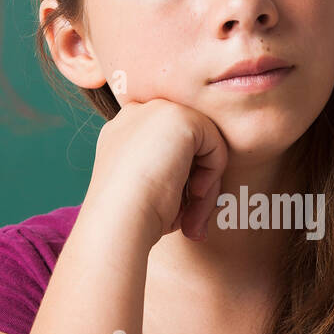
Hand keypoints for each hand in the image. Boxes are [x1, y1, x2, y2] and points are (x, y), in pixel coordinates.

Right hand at [84, 97, 227, 245]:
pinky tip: (193, 193)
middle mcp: (137, 115)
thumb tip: (197, 186)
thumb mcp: (149, 191)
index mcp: (122, 133)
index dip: (180, 179)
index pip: (166, 147)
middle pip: (187, 144)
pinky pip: (215, 144)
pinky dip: (213, 175)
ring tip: (192, 217)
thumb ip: (170, 177)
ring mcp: (158, 110)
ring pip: (203, 146)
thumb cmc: (131, 219)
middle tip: (192, 223)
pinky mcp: (181, 117)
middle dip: (196, 183)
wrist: (118, 220)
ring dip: (206, 186)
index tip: (179, 214)